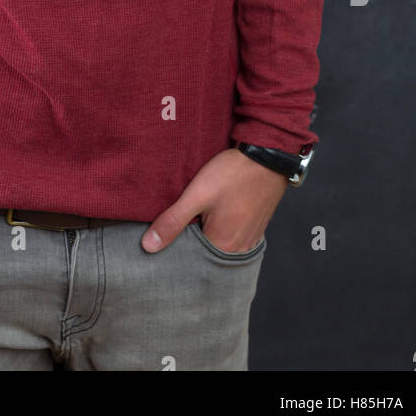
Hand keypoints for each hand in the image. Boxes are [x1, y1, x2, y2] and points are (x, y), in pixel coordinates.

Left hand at [141, 148, 287, 253]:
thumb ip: (172, 221)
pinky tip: (216, 214)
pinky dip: (223, 228)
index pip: (191, 258)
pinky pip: (234, 236)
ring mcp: (250, 239)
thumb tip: (148, 246)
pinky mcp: (256, 227)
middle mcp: (239, 250)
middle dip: (192, 240)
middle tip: (182, 221)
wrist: (268, 156)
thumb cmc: (233, 174)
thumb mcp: (197, 195)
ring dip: (208, 233)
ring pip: (221, 244)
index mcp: (222, 247)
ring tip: (198, 217)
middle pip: (206, 253)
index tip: (167, 231)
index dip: (177, 245)